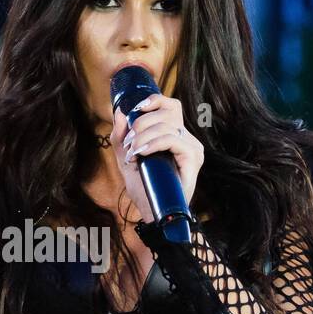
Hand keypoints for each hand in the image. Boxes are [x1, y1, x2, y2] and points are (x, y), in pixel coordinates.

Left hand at [109, 93, 203, 222]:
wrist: (153, 212)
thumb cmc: (144, 187)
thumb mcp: (126, 158)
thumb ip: (121, 136)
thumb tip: (118, 112)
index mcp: (175, 135)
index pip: (171, 105)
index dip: (154, 101)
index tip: (135, 110)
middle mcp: (187, 139)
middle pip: (168, 111)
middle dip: (142, 122)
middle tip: (129, 143)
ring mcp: (193, 148)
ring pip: (168, 125)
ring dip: (144, 136)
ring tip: (133, 152)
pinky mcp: (193, 158)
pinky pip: (173, 139)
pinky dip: (154, 143)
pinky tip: (142, 153)